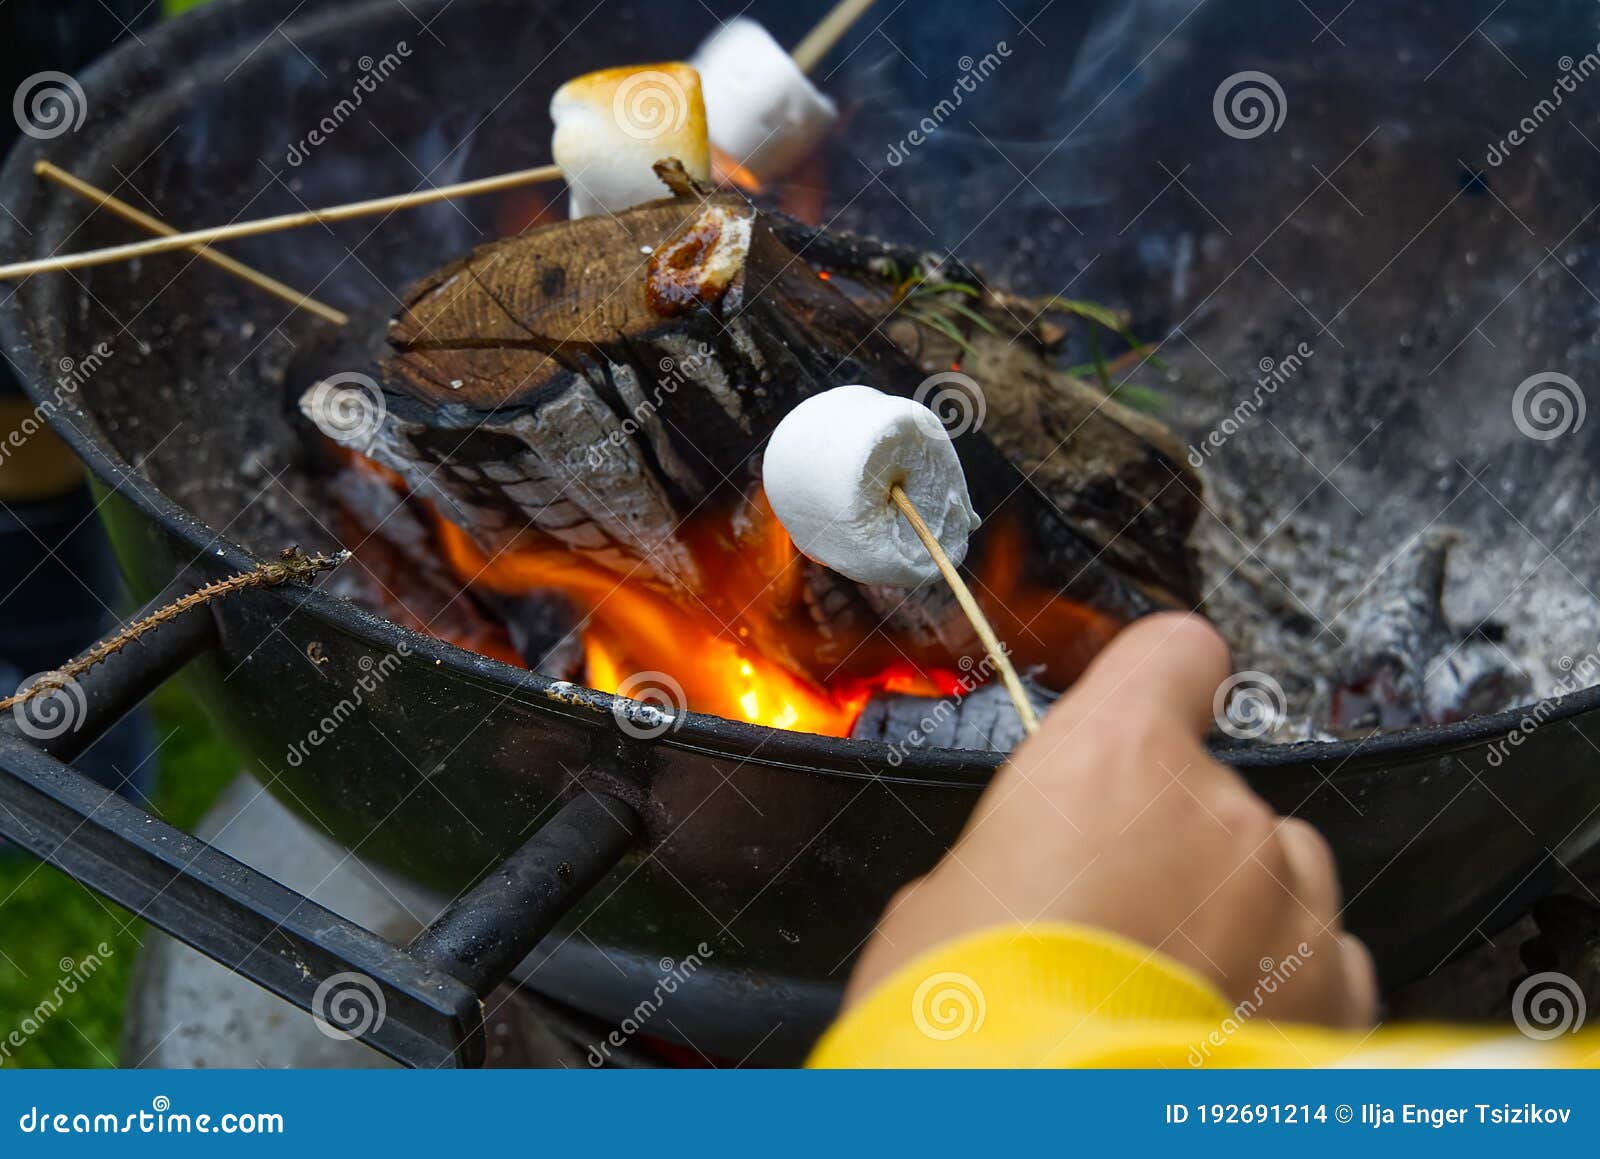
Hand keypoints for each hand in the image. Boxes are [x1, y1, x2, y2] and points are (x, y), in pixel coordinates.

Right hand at [845, 612, 1376, 1027]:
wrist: (1028, 1120)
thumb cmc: (971, 1024)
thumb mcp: (952, 894)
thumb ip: (1030, 843)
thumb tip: (1041, 867)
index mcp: (1117, 755)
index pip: (1176, 653)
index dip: (1160, 684)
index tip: (1153, 706)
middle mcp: (1219, 813)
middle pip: (1217, 788)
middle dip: (1175, 841)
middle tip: (1112, 915)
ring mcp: (1286, 903)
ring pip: (1278, 868)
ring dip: (1237, 907)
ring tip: (1164, 980)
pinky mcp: (1334, 993)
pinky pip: (1322, 955)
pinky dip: (1282, 979)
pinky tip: (1213, 1020)